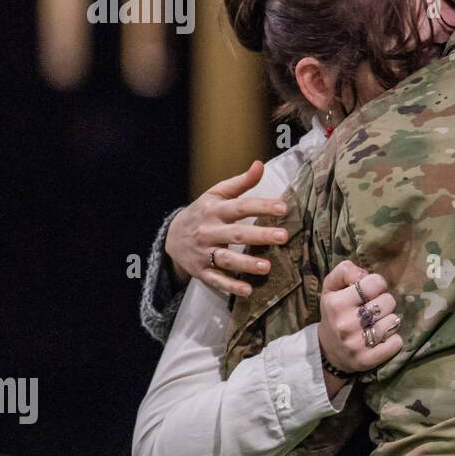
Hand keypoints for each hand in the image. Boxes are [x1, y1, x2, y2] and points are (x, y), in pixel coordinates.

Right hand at [164, 160, 290, 296]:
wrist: (171, 237)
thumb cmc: (203, 212)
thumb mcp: (216, 194)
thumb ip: (240, 182)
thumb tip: (260, 164)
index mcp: (215, 210)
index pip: (241, 206)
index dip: (262, 206)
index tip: (283, 208)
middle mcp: (209, 231)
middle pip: (236, 233)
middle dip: (260, 235)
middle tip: (283, 237)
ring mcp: (204, 252)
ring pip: (226, 258)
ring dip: (246, 263)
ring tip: (267, 267)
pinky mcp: (201, 271)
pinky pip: (216, 280)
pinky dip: (230, 286)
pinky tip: (248, 291)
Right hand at [317, 261, 403, 397]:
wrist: (328, 351)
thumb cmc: (335, 313)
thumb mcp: (331, 287)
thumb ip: (345, 271)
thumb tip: (364, 274)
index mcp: (337, 303)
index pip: (375, 282)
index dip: (377, 285)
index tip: (370, 293)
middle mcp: (346, 324)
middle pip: (388, 301)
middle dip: (384, 303)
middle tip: (373, 310)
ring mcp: (357, 344)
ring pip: (394, 321)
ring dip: (388, 321)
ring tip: (376, 324)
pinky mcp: (368, 360)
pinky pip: (396, 342)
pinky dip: (393, 340)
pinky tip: (381, 339)